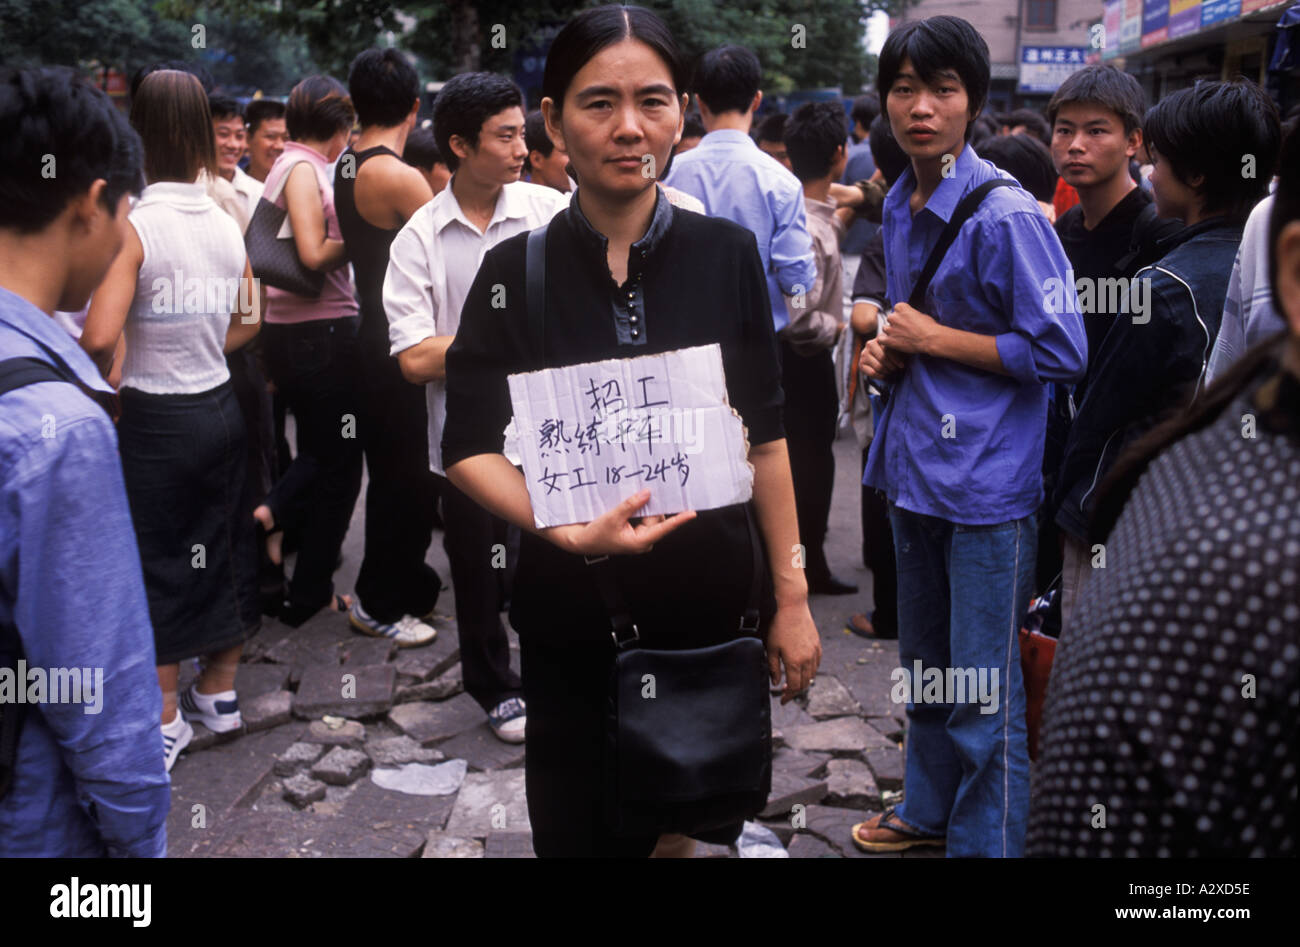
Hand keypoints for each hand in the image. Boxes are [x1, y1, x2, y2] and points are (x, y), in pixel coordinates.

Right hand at [542, 488, 695, 556]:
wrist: (582, 540)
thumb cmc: (595, 534)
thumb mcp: (613, 517)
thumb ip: (631, 505)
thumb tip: (647, 493)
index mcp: (640, 541)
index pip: (663, 528)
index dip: (678, 520)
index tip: (692, 513)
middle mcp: (643, 540)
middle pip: (656, 517)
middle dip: (651, 505)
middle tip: (646, 490)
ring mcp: (639, 536)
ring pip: (649, 515)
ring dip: (643, 506)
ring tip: (630, 500)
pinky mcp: (635, 531)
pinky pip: (643, 516)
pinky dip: (639, 508)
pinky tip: (632, 502)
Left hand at [766, 601, 821, 703]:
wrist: (793, 608)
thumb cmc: (779, 626)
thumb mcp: (771, 648)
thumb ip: (774, 668)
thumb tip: (776, 683)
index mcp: (794, 662)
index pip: (794, 686)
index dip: (788, 696)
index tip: (782, 700)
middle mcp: (807, 660)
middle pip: (804, 684)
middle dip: (795, 691)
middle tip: (786, 693)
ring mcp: (814, 653)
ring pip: (812, 675)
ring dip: (803, 682)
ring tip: (793, 682)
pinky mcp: (818, 646)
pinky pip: (817, 664)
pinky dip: (810, 671)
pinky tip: (802, 670)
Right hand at [859, 337, 904, 380]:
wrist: (882, 361)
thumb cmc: (894, 354)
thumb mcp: (898, 348)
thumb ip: (900, 348)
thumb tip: (907, 350)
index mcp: (880, 338)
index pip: (887, 349)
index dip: (896, 359)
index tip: (902, 366)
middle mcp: (869, 344)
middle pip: (882, 358)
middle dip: (891, 366)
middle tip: (896, 370)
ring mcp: (864, 354)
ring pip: (878, 366)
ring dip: (886, 371)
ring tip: (891, 372)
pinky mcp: (861, 363)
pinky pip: (872, 372)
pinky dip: (880, 376)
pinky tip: (884, 375)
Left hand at [878, 301, 938, 355]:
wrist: (930, 339)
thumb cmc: (929, 327)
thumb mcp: (920, 314)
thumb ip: (910, 314)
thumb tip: (908, 316)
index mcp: (901, 307)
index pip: (896, 309)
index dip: (901, 315)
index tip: (906, 320)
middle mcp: (894, 316)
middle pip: (890, 319)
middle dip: (895, 324)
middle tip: (904, 330)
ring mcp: (890, 329)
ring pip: (885, 329)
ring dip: (891, 332)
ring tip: (900, 337)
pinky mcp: (889, 340)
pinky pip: (881, 339)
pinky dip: (885, 341)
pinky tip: (892, 342)